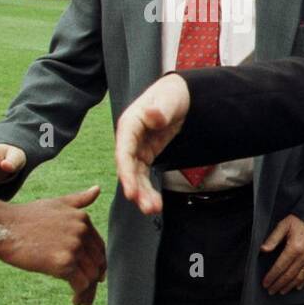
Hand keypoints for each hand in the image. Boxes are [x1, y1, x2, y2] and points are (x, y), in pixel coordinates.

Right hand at [0, 186, 106, 304]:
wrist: (3, 226)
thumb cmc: (25, 217)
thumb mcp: (56, 203)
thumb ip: (79, 200)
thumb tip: (98, 189)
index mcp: (83, 219)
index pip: (99, 247)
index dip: (98, 264)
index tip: (95, 277)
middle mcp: (82, 231)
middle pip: (97, 263)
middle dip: (95, 280)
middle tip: (87, 294)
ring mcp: (73, 247)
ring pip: (91, 276)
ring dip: (88, 291)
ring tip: (81, 301)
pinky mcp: (63, 263)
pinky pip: (81, 284)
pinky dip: (81, 295)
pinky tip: (75, 301)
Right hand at [115, 74, 190, 214]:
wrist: (179, 96)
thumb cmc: (171, 95)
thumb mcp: (168, 100)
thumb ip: (160, 109)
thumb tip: (152, 115)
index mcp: (129, 124)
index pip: (124, 152)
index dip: (126, 173)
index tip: (131, 192)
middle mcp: (128, 139)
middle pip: (128, 168)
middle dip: (136, 189)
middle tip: (148, 207)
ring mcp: (136, 148)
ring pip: (135, 176)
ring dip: (142, 194)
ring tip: (153, 209)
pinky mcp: (145, 155)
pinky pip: (144, 176)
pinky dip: (148, 189)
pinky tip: (156, 202)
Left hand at [261, 215, 303, 294]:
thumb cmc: (299, 220)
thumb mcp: (284, 225)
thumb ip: (273, 238)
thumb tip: (262, 250)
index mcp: (294, 248)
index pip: (280, 267)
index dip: (272, 276)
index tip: (265, 283)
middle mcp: (303, 256)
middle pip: (288, 275)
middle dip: (278, 284)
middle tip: (270, 291)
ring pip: (299, 277)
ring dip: (289, 286)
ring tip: (281, 291)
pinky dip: (302, 282)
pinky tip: (296, 287)